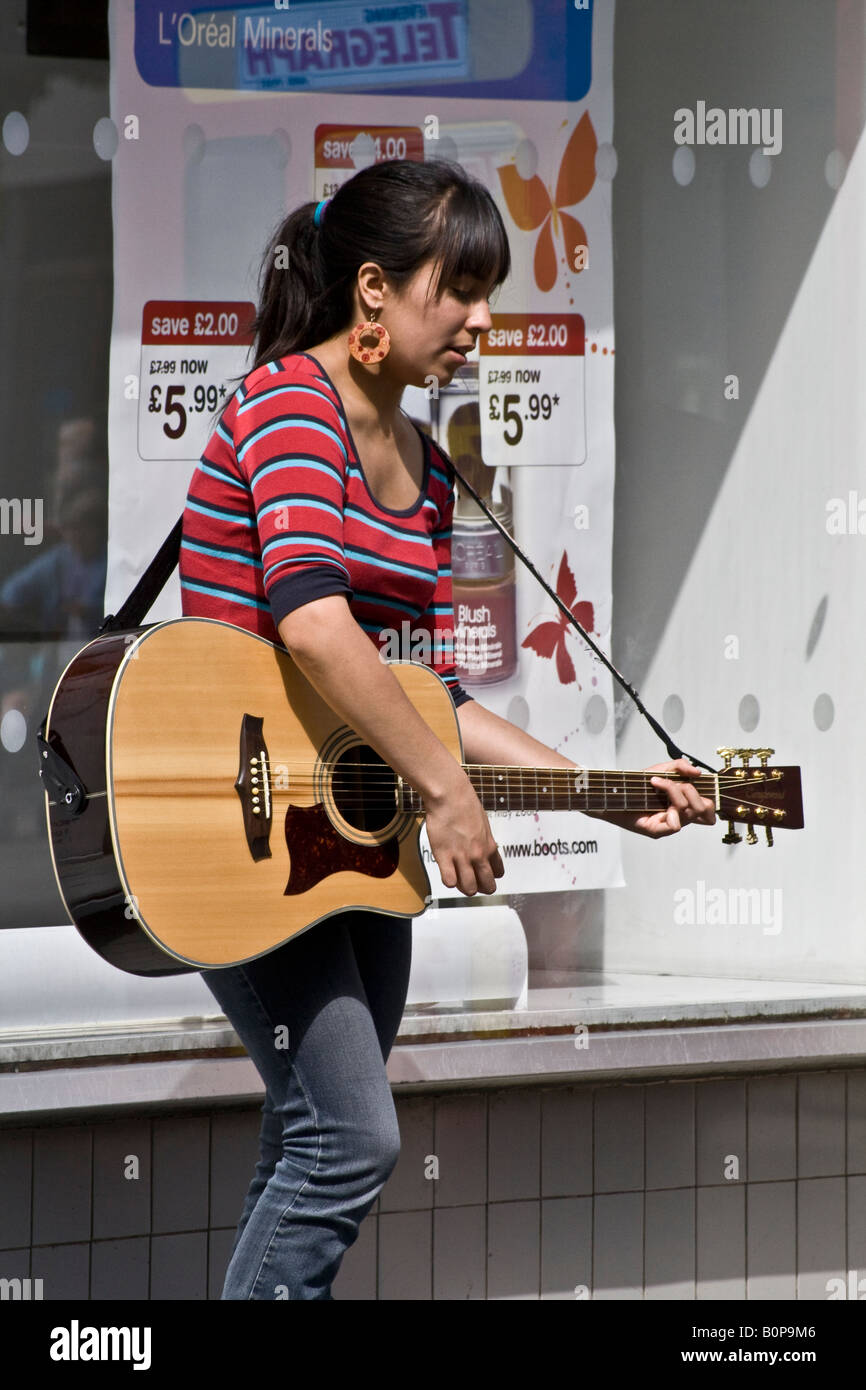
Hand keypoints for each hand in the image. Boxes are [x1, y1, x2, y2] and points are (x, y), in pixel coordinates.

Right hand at [424, 771, 504, 895]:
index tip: (484, 876)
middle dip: (481, 888)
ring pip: (469, 888)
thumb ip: (484, 839)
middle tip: (473, 885)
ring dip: (464, 888)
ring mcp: (462, 857)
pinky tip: (447, 872)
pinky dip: (449, 881)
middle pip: (487, 886)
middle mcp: (479, 855)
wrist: (450, 795)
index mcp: (490, 846)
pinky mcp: (443, 856)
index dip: (491, 877)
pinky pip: (449, 881)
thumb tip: (484, 847)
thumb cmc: (465, 804)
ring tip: (459, 881)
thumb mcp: (483, 824)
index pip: (497, 873)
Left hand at [602, 757, 715, 837]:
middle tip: (671, 782)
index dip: (710, 801)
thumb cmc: (637, 785)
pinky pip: (675, 825)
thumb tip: (698, 773)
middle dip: (690, 790)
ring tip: (656, 782)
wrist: (614, 792)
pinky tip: (655, 798)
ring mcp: (668, 825)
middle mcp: (679, 817)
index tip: (696, 785)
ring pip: (687, 811)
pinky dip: (668, 806)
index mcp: (683, 806)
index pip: (709, 811)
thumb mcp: (661, 769)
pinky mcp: (657, 831)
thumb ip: (680, 767)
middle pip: (704, 809)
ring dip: (674, 791)